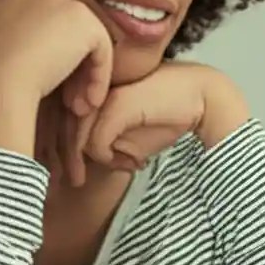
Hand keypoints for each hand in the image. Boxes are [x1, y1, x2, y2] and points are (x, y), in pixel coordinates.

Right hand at [0, 0, 112, 156]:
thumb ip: (14, 47)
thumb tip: (38, 61)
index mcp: (1, 1)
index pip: (35, 27)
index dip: (45, 60)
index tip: (47, 89)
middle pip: (62, 33)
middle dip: (69, 70)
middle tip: (69, 102)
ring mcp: (57, 2)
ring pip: (82, 42)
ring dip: (83, 78)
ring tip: (79, 107)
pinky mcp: (82, 19)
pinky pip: (101, 49)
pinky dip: (98, 77)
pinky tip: (89, 101)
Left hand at [61, 62, 248, 186]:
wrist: (202, 96)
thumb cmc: (169, 114)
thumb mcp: (132, 131)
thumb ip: (108, 140)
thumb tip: (90, 159)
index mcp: (94, 86)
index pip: (64, 116)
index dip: (62, 144)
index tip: (69, 169)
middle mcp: (94, 85)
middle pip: (64, 124)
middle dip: (65, 156)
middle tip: (73, 180)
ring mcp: (105, 92)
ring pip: (76, 133)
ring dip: (79, 160)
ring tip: (82, 178)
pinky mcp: (117, 104)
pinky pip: (97, 139)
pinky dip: (104, 156)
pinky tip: (125, 162)